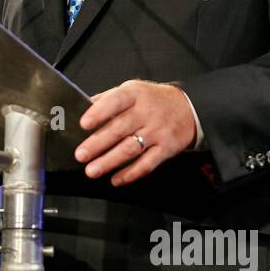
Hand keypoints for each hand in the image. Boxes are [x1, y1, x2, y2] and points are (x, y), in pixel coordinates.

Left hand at [75, 80, 195, 185]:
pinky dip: (130, 174)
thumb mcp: (132, 90)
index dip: (99, 112)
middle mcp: (146, 113)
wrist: (189, 108)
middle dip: (97, 144)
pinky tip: (116, 179)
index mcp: (134, 94)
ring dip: (109, 162)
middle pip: (119, 129)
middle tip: (80, 155)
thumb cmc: (153, 100)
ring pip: (131, 149)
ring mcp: (157, 132)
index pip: (115, 101)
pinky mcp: (166, 149)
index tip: (84, 124)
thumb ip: (108, 98)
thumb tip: (82, 107)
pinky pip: (147, 164)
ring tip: (92, 170)